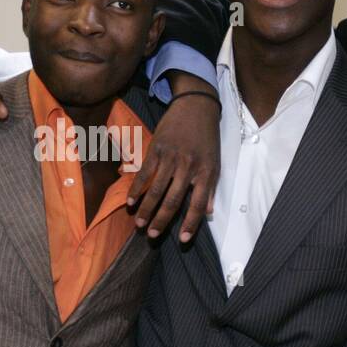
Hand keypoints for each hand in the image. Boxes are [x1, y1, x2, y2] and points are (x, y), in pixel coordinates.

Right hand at [128, 71, 219, 242]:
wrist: (196, 106)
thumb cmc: (207, 137)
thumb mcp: (216, 162)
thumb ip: (211, 188)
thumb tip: (209, 213)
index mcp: (206, 172)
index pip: (198, 204)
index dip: (191, 224)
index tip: (183, 240)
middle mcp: (189, 167)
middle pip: (173, 200)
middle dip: (161, 221)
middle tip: (152, 235)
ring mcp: (171, 158)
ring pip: (156, 190)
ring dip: (146, 209)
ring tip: (139, 223)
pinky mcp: (157, 149)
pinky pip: (144, 173)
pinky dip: (136, 189)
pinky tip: (130, 202)